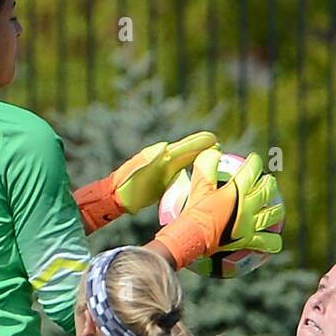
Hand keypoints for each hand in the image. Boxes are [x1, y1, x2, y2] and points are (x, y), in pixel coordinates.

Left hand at [74, 132, 217, 232]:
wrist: (117, 195)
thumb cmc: (127, 185)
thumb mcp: (139, 170)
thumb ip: (150, 158)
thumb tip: (166, 146)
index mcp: (161, 157)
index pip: (184, 148)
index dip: (199, 143)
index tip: (213, 139)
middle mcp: (164, 160)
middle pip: (187, 152)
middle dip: (202, 148)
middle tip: (218, 144)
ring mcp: (164, 170)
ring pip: (185, 162)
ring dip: (198, 158)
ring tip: (213, 156)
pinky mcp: (163, 180)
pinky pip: (180, 173)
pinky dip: (191, 170)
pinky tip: (198, 174)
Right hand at [154, 149, 283, 269]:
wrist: (191, 237)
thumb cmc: (194, 210)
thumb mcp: (198, 184)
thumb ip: (207, 165)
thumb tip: (215, 152)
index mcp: (237, 190)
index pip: (252, 170)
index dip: (255, 162)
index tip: (253, 160)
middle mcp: (247, 207)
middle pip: (268, 190)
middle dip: (270, 183)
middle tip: (268, 181)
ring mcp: (249, 225)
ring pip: (274, 214)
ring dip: (277, 209)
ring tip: (275, 207)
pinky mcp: (248, 241)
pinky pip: (267, 242)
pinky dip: (272, 241)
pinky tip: (274, 240)